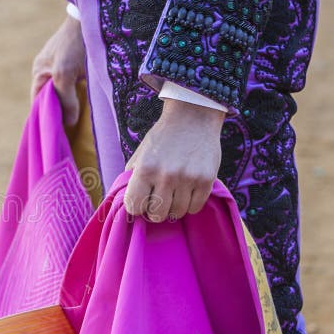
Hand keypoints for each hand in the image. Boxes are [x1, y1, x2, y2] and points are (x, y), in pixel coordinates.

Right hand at [31, 15, 85, 125]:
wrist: (89, 17)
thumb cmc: (74, 45)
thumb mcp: (65, 74)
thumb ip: (65, 99)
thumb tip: (67, 123)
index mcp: (39, 72)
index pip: (37, 102)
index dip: (44, 117)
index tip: (55, 132)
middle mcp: (46, 69)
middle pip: (49, 98)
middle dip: (58, 112)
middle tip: (69, 128)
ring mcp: (60, 63)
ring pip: (62, 91)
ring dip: (69, 102)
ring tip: (77, 118)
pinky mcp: (74, 60)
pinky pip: (72, 82)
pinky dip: (76, 92)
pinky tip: (85, 99)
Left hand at [124, 99, 224, 221]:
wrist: (192, 118)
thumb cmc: (162, 139)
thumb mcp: (140, 154)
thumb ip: (132, 178)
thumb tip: (127, 204)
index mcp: (145, 168)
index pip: (134, 207)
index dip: (137, 207)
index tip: (142, 201)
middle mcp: (166, 175)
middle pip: (157, 215)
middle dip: (156, 210)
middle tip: (159, 199)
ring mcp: (188, 179)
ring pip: (177, 213)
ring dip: (174, 207)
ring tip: (174, 194)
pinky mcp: (206, 180)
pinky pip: (195, 208)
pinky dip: (190, 204)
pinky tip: (187, 191)